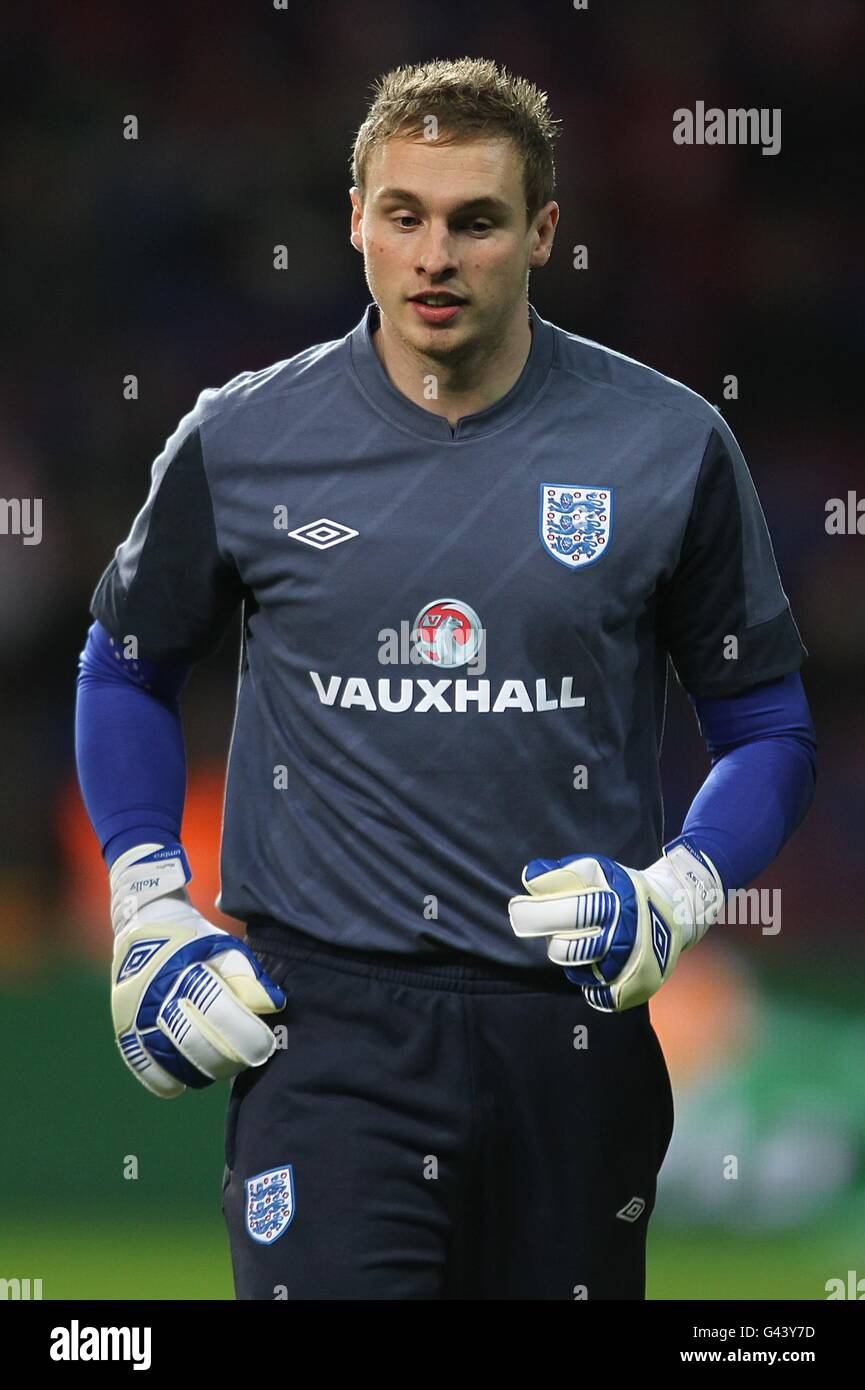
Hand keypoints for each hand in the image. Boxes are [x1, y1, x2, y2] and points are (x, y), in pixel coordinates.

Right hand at [109, 843, 285, 1097]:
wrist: (146, 929)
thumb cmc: (197, 943)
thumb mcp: (226, 947)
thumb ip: (250, 977)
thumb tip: (274, 1005)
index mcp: (186, 970)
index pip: (220, 1011)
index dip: (246, 1034)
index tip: (265, 1046)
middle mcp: (157, 995)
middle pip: (195, 1044)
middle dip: (229, 1059)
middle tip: (248, 1059)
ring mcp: (136, 1016)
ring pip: (172, 1063)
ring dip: (204, 1071)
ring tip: (223, 1064)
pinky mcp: (124, 1030)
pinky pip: (146, 1070)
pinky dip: (169, 1080)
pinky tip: (188, 1076)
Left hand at [508, 836, 723, 1011]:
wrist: (675, 911)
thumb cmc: (623, 889)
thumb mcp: (599, 871)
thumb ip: (563, 874)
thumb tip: (530, 878)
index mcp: (616, 905)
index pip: (569, 912)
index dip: (537, 913)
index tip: (516, 911)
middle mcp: (625, 938)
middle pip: (565, 951)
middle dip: (551, 939)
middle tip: (553, 929)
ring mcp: (631, 967)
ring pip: (578, 974)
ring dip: (572, 958)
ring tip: (582, 942)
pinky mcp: (635, 990)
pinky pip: (596, 996)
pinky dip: (590, 982)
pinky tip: (596, 964)